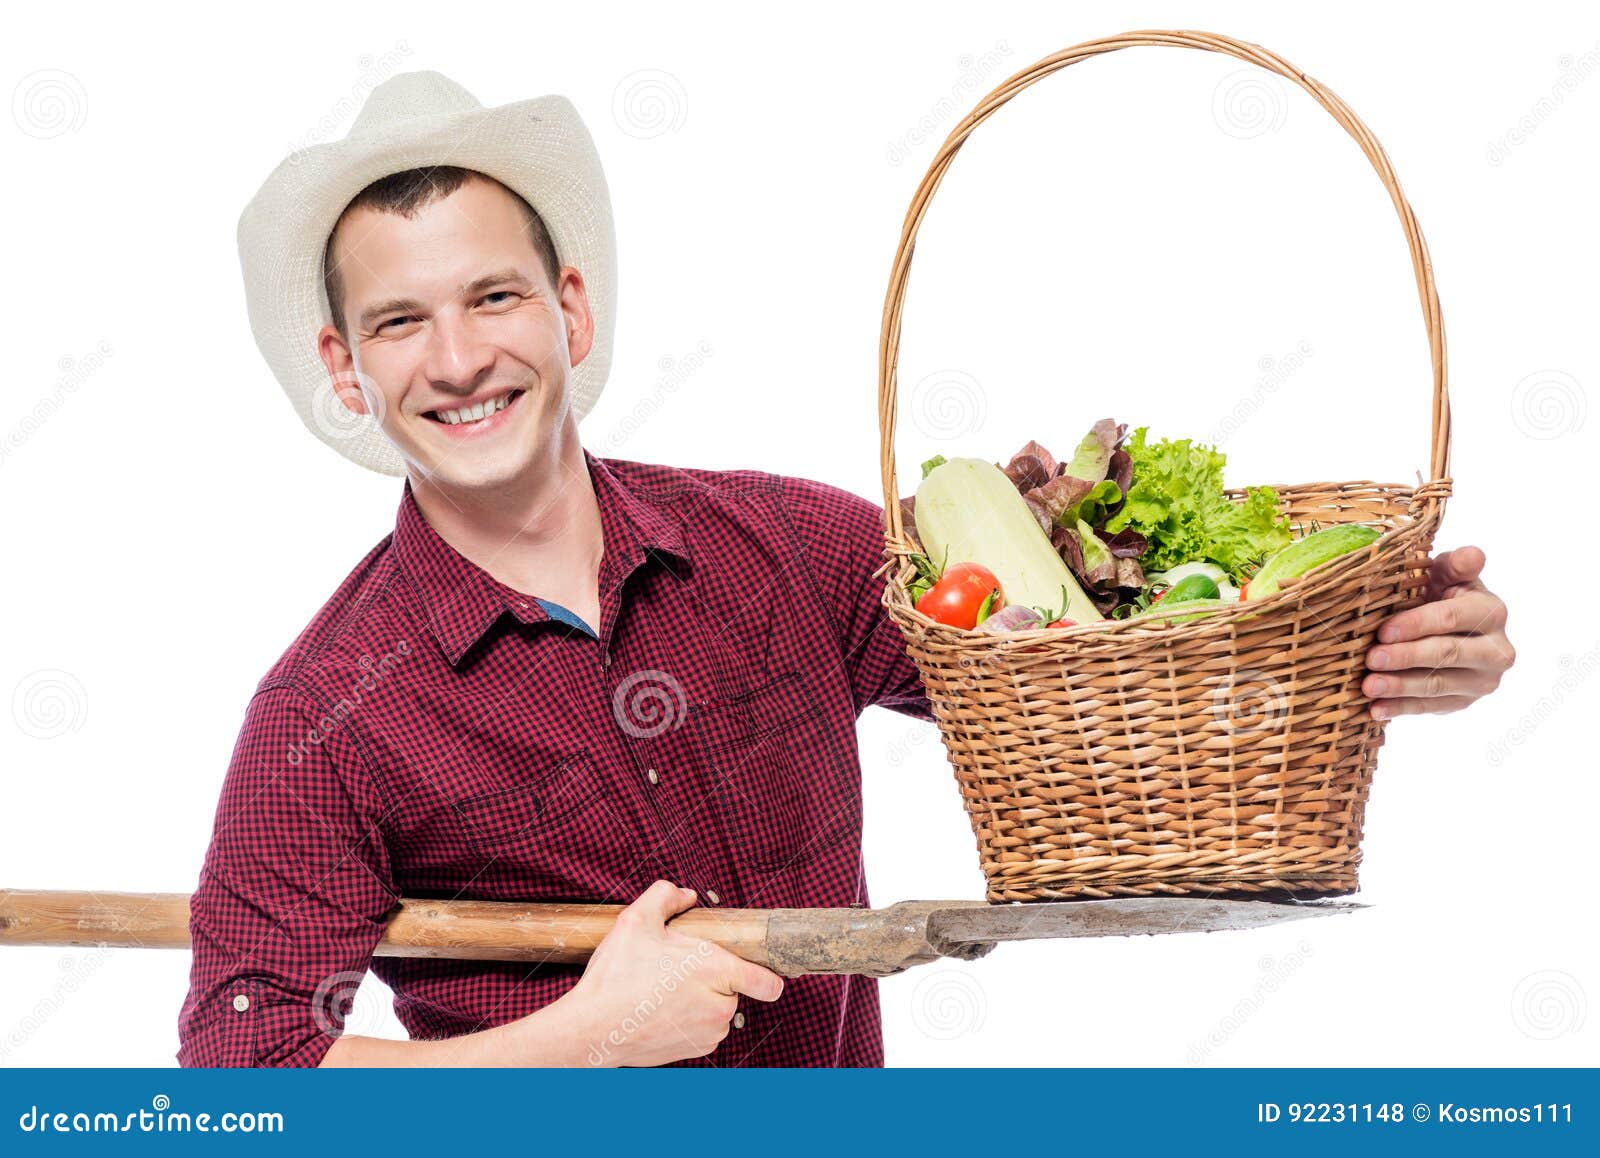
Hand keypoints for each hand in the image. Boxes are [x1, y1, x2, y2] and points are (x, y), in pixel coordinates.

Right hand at [556, 879, 783, 1066]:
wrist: (591, 1029)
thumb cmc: (615, 977)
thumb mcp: (636, 920)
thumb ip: (665, 895)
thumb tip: (686, 894)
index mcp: (715, 971)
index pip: (767, 982)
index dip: (768, 974)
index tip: (760, 969)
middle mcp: (719, 1007)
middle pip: (733, 988)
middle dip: (711, 977)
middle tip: (675, 969)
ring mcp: (708, 1033)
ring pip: (717, 1009)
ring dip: (700, 1000)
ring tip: (662, 991)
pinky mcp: (694, 1051)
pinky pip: (704, 1029)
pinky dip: (689, 1020)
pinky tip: (660, 1011)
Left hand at [1364, 545, 1514, 718]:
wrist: (1449, 630)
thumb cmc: (1441, 594)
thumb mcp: (1447, 575)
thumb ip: (1457, 565)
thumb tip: (1473, 555)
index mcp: (1491, 612)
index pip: (1452, 618)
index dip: (1417, 624)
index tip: (1383, 631)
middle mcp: (1497, 650)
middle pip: (1446, 654)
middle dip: (1406, 657)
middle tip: (1371, 659)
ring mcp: (1483, 681)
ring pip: (1438, 685)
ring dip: (1399, 686)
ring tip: (1368, 686)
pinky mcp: (1464, 702)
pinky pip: (1430, 707)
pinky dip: (1401, 709)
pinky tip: (1374, 710)